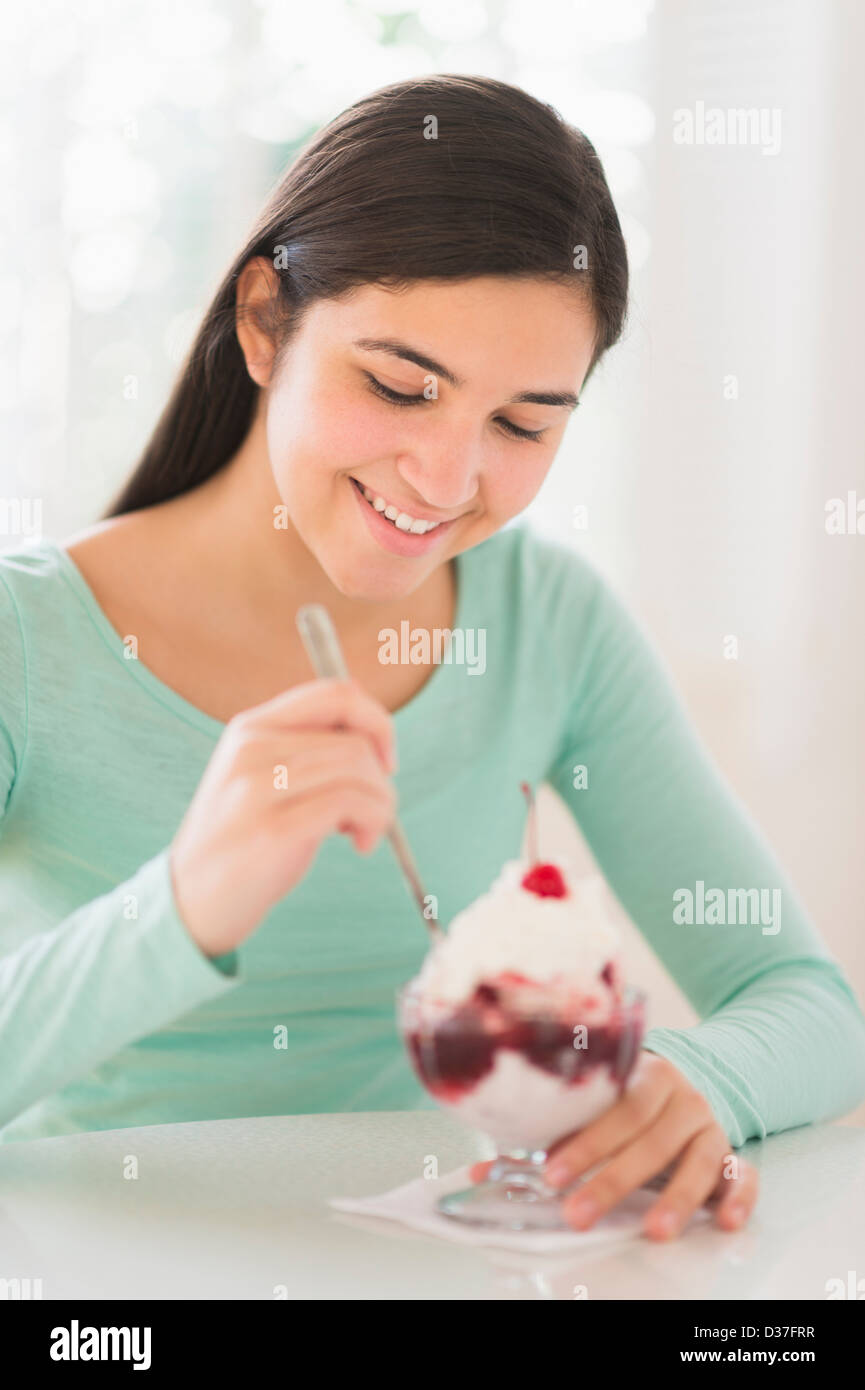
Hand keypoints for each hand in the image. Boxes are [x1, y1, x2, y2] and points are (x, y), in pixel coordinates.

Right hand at [170, 678, 396, 957]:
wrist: (192, 899)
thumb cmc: (244, 840)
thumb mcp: (265, 778)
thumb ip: (309, 750)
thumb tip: (375, 730)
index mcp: (251, 728)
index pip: (334, 693)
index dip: (377, 720)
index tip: (385, 758)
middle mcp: (251, 749)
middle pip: (354, 740)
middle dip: (381, 779)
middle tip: (372, 812)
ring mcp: (257, 788)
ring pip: (358, 770)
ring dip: (381, 804)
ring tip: (364, 830)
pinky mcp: (272, 829)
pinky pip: (349, 803)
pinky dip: (373, 822)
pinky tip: (361, 843)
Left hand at [469, 1052, 758, 1239]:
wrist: (688, 1077)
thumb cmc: (626, 1099)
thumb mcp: (593, 1103)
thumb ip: (549, 1132)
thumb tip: (478, 1173)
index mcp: (645, 1074)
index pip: (618, 1107)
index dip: (587, 1142)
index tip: (552, 1173)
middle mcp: (681, 1097)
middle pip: (651, 1138)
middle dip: (613, 1178)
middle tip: (578, 1213)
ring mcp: (709, 1125)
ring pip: (699, 1160)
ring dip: (677, 1197)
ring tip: (652, 1230)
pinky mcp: (730, 1152)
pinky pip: (743, 1173)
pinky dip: (739, 1196)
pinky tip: (725, 1222)